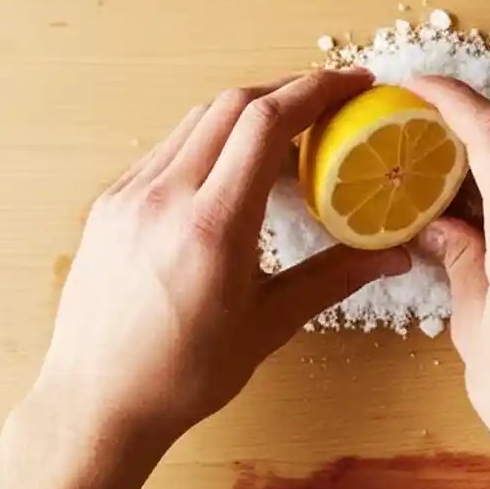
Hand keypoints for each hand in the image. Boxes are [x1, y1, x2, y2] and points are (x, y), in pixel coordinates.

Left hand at [37, 69, 409, 439]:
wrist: (96, 403)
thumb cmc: (182, 375)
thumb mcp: (268, 325)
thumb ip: (333, 277)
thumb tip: (393, 255)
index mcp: (211, 225)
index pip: (267, 122)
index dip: (317, 91)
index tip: (354, 85)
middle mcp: (164, 196)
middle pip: (233, 104)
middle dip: (288, 92)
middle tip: (331, 104)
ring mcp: (128, 195)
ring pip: (196, 120)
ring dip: (247, 113)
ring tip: (288, 137)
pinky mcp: (109, 205)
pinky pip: (167, 149)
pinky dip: (209, 141)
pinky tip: (232, 170)